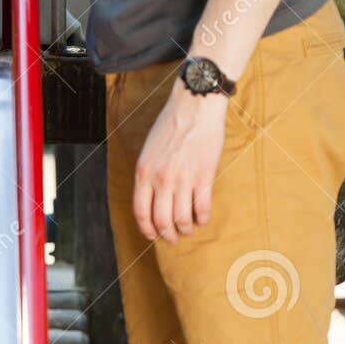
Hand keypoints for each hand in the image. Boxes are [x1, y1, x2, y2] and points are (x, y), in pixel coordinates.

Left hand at [133, 82, 227, 242]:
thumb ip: (148, 174)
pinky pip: (202, 209)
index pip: (141, 212)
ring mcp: (182, 179)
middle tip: (174, 238)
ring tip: (189, 229)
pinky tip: (203, 218)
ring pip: (181, 219)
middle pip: (161, 221)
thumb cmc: (171, 125)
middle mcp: (160, 179)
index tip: (153, 235)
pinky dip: (202, 219)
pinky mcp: (203, 176)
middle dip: (167, 235)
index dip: (147, 229)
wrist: (194, 106)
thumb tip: (151, 198)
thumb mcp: (149, 150)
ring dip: (186, 230)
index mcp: (143, 172)